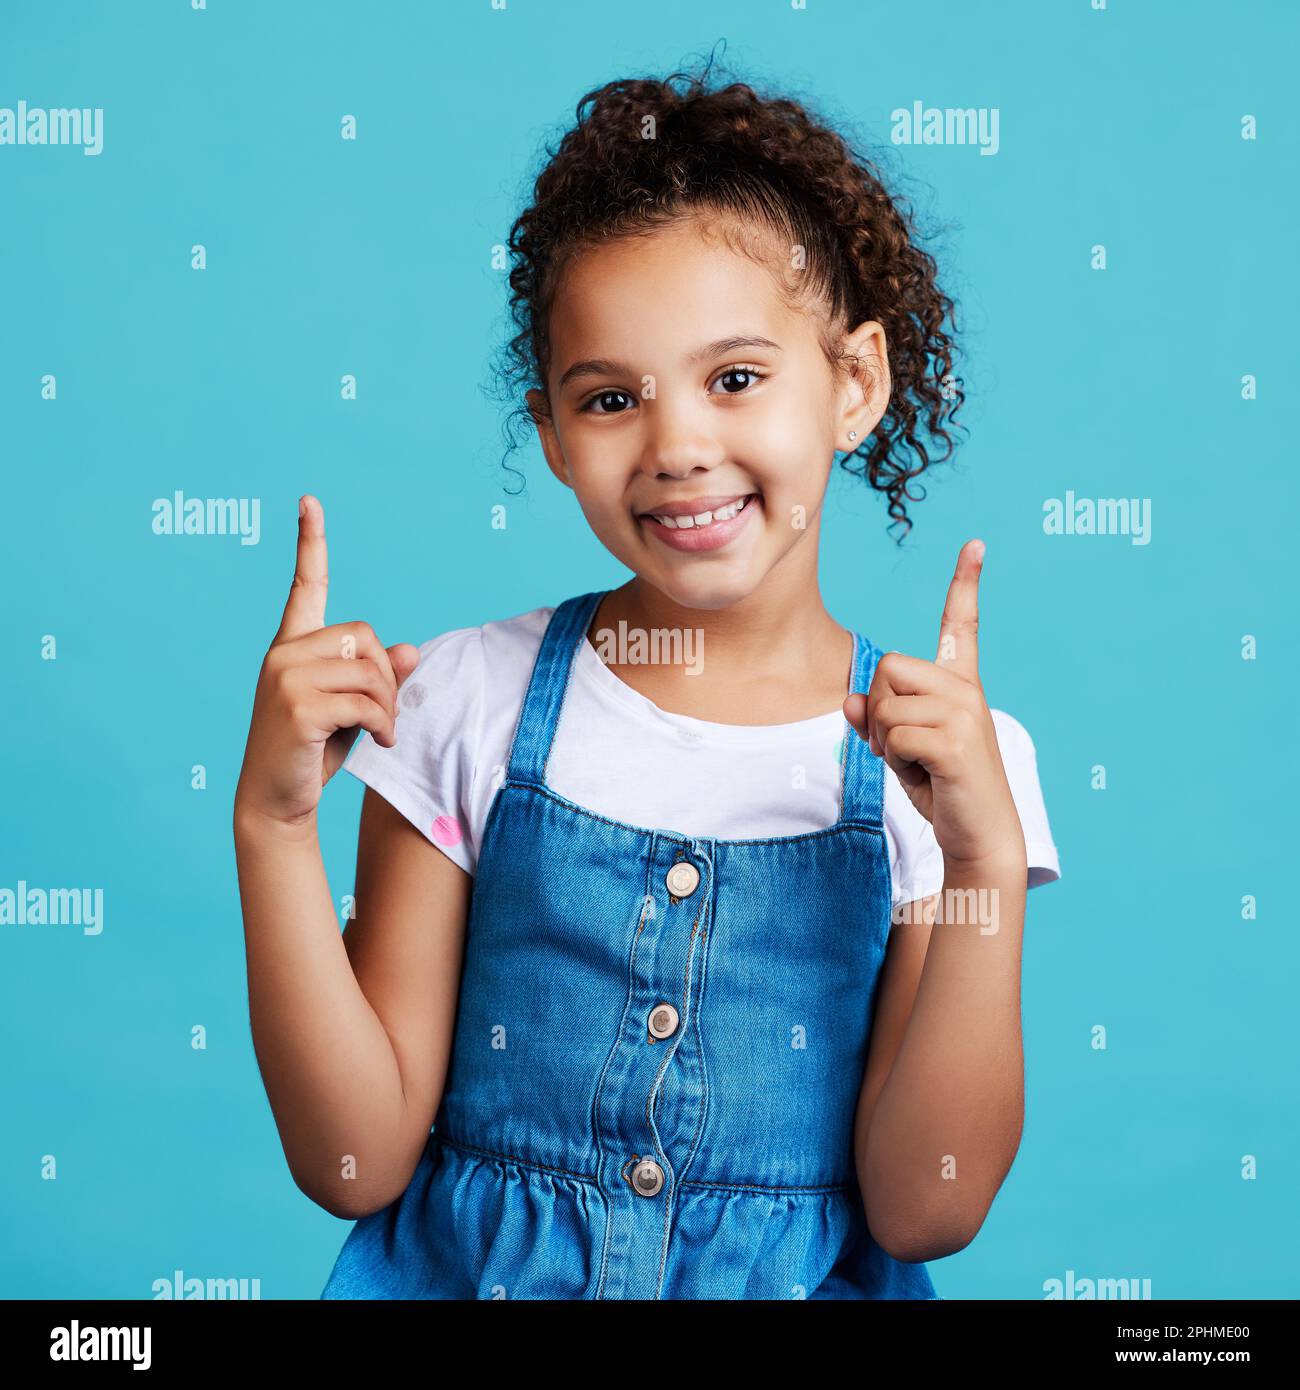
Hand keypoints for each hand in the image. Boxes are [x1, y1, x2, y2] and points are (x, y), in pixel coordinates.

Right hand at [234, 495, 420, 828]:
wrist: (276, 800)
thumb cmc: (315, 751)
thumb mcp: (353, 707)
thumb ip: (377, 676)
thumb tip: (410, 651)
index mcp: (292, 646)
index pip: (305, 586)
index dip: (310, 543)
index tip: (309, 501)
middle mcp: (284, 653)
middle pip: (365, 636)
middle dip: (386, 677)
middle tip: (384, 714)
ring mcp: (286, 677)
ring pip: (370, 671)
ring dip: (389, 706)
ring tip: (381, 731)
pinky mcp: (298, 706)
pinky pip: (366, 702)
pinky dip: (384, 724)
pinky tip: (377, 743)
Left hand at [843, 539, 1024, 867]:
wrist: (979, 835)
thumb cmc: (943, 789)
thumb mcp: (903, 749)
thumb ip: (876, 720)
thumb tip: (851, 701)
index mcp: (959, 684)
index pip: (961, 624)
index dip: (966, 583)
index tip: (975, 545)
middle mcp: (965, 688)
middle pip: (887, 668)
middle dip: (878, 711)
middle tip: (904, 747)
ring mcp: (964, 711)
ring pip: (884, 703)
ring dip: (885, 740)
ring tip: (917, 762)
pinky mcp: (955, 739)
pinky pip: (894, 732)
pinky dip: (895, 758)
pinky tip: (924, 774)